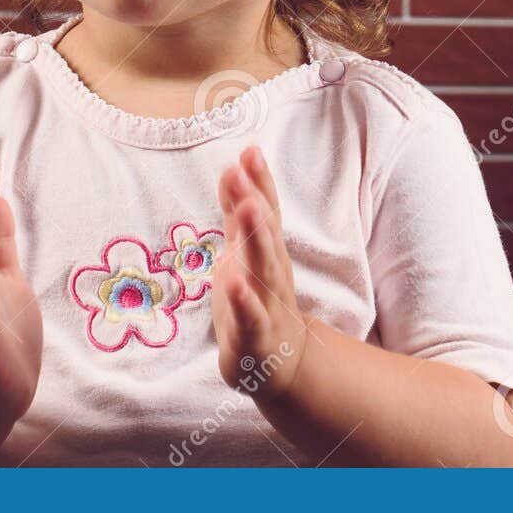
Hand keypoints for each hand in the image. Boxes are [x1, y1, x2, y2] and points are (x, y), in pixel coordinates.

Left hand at [212, 146, 310, 401]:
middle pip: (266, 232)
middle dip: (257, 199)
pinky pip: (251, 317)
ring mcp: (267, 302)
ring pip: (263, 268)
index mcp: (267, 249)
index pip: (266, 210)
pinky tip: (236, 284)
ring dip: (257, 238)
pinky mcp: (255, 336)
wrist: (279, 362)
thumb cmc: (255, 298)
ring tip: (247, 207)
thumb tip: (233, 166)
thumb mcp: (242, 251)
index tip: (250, 150)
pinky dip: (244, 301)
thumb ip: (237, 212)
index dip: (259, 181)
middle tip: (245, 169)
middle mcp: (272, 271)